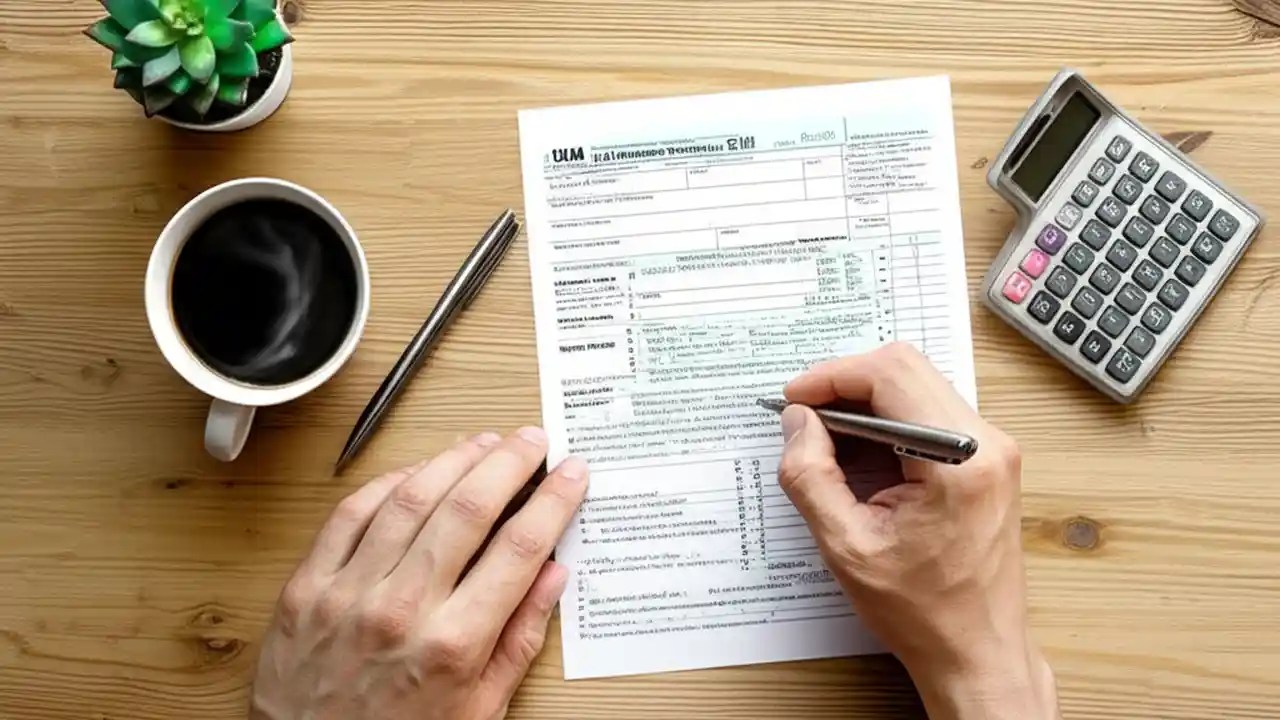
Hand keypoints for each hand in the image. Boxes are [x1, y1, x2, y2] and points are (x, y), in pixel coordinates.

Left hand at [250, 428, 587, 719]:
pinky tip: (417, 470)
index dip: (554, 501)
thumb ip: (520, 639)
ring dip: (454, 459)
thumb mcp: (479, 710)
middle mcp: (402, 610)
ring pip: (411, 498)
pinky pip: (350, 514)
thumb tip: (554, 575)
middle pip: (469, 508)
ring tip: (484, 442)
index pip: (519, 548)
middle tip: (533, 440)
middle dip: (510, 463)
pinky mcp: (307, 586)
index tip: (572, 474)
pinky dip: (388, 482)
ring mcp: (348, 593)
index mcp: (453, 644)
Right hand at [777, 344, 1058, 719]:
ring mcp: (993, 449)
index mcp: (959, 460)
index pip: (891, 375)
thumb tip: (798, 422)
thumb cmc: (924, 612)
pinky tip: (859, 455)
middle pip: (905, 369)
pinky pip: (930, 413)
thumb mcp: (847, 546)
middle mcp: (987, 444)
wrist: (979, 651)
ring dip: (865, 403)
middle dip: (845, 385)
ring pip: (917, 386)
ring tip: (827, 441)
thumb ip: (811, 476)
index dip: (832, 377)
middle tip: (804, 418)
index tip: (794, 401)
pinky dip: (887, 421)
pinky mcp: (988, 460)